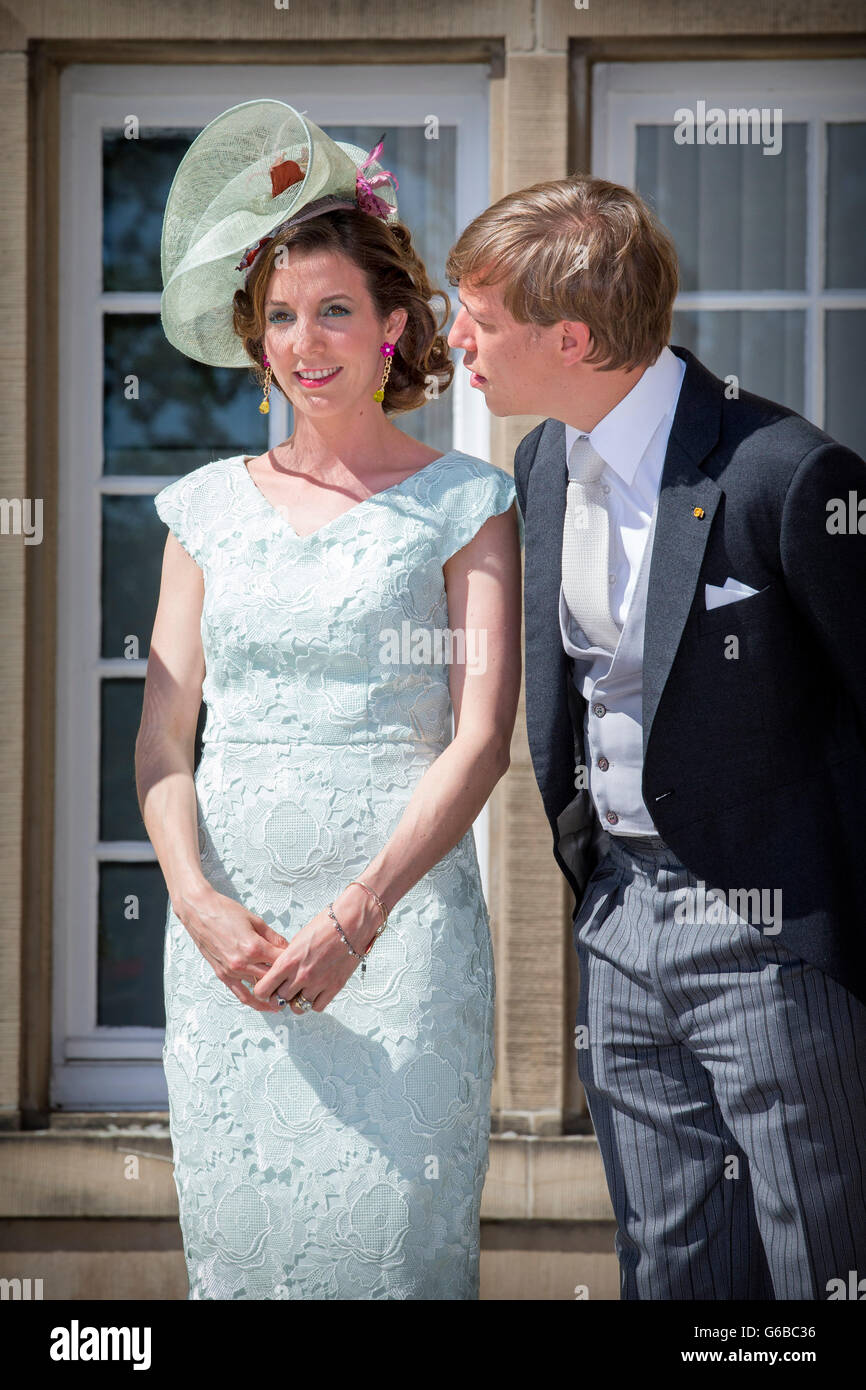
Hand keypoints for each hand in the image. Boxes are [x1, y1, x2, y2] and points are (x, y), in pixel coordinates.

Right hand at [173, 884, 288, 1012]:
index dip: (293, 962)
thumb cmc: (226, 911)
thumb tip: (288, 948)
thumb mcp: (256, 921)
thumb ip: (273, 938)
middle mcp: (243, 963)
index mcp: (254, 947)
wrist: (200, 912)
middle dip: (286, 981)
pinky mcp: (222, 975)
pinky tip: (266, 1005)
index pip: (281, 962)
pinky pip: (241, 994)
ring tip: (286, 998)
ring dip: (272, 994)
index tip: (301, 964)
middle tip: (297, 982)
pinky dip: (254, 1002)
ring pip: (258, 990)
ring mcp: (231, 971)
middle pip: (272, 979)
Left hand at [252, 889, 380, 1013]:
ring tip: (301, 990)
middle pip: (279, 999)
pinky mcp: (334, 988)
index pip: (263, 990)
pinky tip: (315, 991)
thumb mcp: (297, 940)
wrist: (351, 923)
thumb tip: (280, 972)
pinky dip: (314, 1002)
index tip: (266, 987)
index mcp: (288, 961)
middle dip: (279, 995)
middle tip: (284, 988)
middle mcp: (301, 975)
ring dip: (296, 1000)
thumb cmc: (325, 925)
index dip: (262, 990)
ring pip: (297, 1007)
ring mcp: (318, 984)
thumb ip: (286, 959)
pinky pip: (317, 1007)